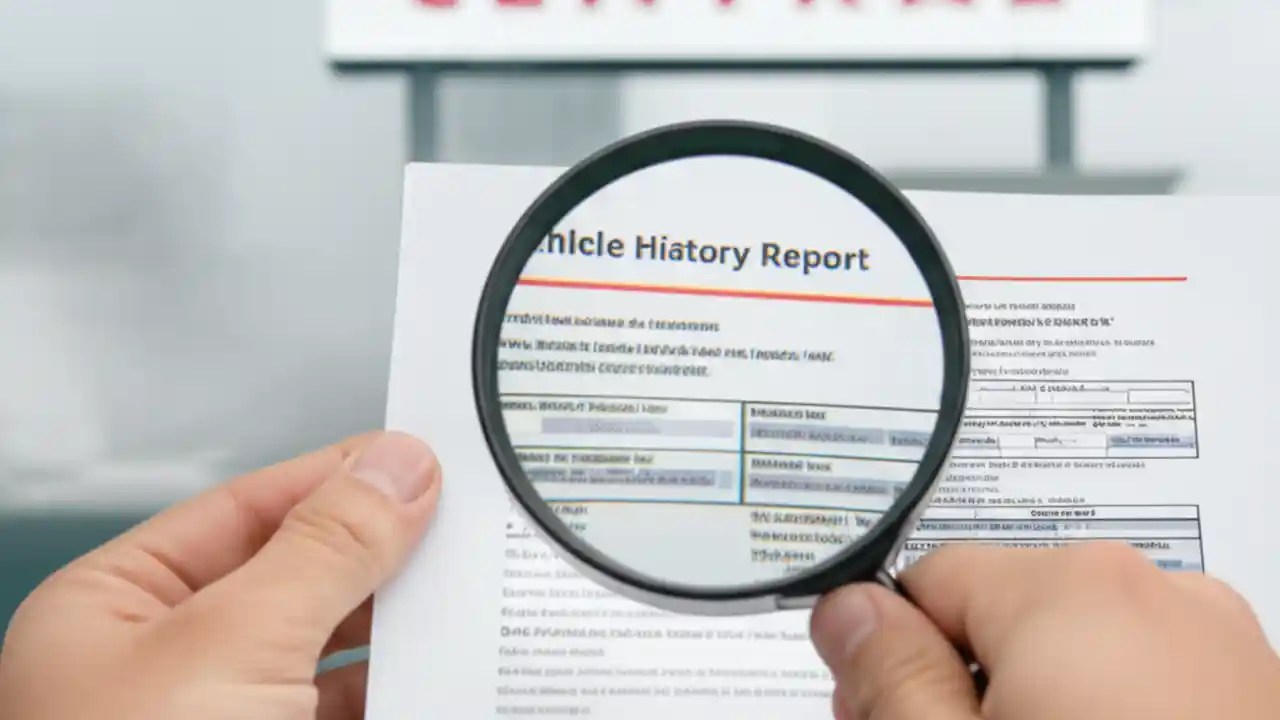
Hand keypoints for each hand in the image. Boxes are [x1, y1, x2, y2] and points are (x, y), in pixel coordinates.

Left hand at [0, 430, 441, 719]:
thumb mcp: (234, 647)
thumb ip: (323, 550)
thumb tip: (395, 468)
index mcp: (115, 610)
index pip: (246, 508)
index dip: (337, 476)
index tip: (421, 458)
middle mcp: (165, 664)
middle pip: (295, 575)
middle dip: (381, 551)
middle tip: (467, 519)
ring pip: (331, 651)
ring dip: (402, 625)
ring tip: (472, 590)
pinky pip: (351, 711)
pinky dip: (404, 691)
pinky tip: (449, 673)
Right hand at [809, 542, 1279, 718]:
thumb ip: (889, 676)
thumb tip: (848, 612)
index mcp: (1074, 590)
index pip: (927, 580)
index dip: (891, 659)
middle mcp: (1161, 598)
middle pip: (1005, 619)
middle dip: (963, 689)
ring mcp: (1225, 652)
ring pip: (1077, 660)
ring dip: (1034, 711)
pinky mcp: (1255, 701)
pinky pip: (1146, 691)